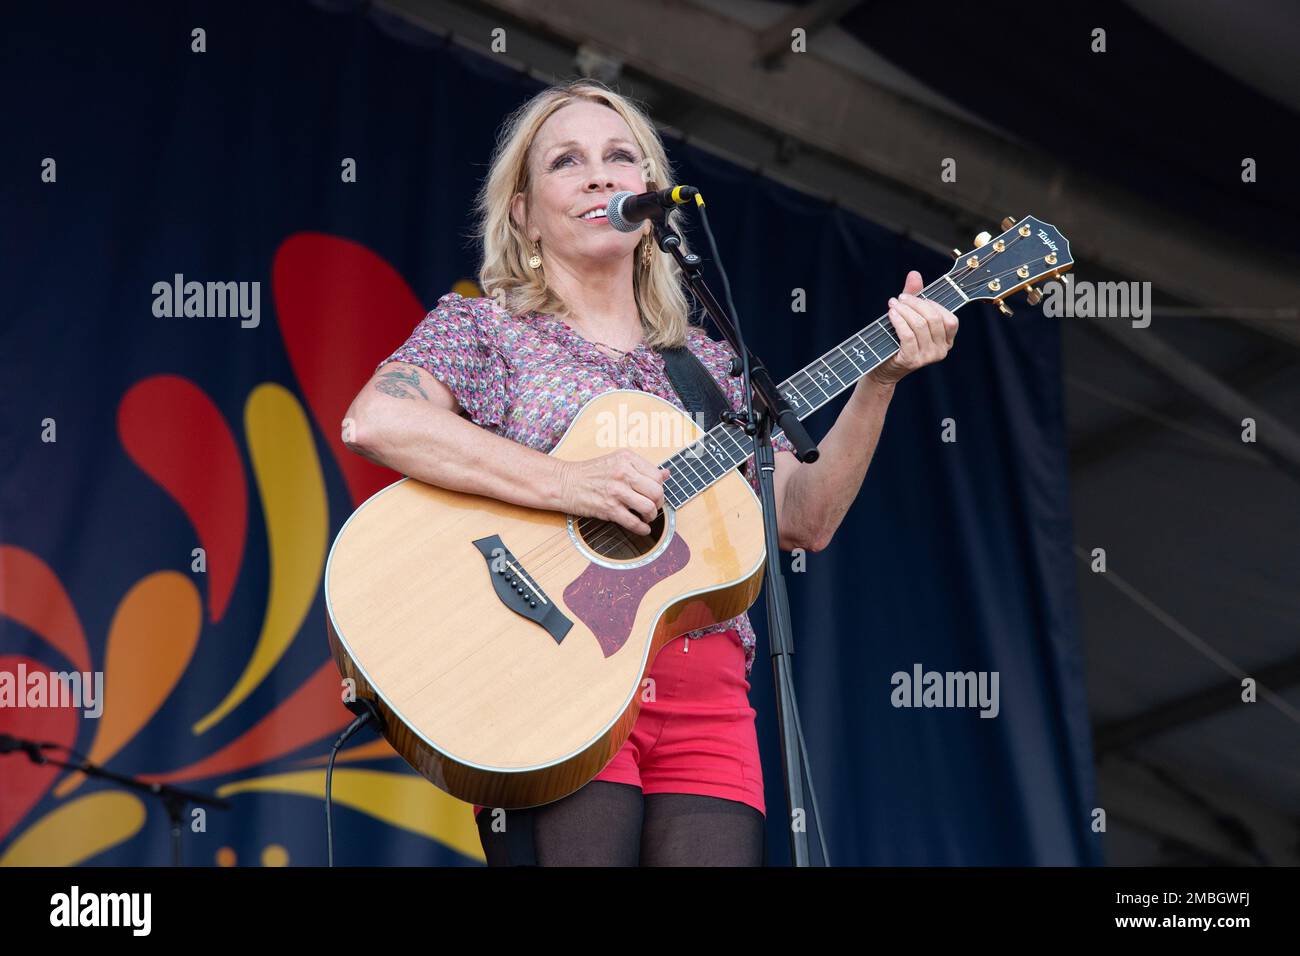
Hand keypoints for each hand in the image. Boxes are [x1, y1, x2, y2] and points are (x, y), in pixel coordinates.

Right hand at [556, 450, 669, 535]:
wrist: (565, 482)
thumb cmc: (590, 473)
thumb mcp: (617, 461)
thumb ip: (641, 468)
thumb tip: (666, 473)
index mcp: (627, 458)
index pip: (657, 475)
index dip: (659, 487)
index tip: (655, 494)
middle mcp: (623, 472)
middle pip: (656, 491)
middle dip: (658, 503)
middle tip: (653, 507)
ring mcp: (616, 491)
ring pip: (648, 507)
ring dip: (651, 516)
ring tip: (646, 517)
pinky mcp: (609, 508)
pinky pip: (634, 522)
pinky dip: (642, 528)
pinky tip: (642, 528)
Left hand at [866, 270, 958, 387]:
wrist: (882, 367)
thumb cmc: (897, 340)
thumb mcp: (909, 316)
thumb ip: (915, 296)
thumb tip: (914, 274)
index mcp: (947, 340)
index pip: (949, 318)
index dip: (932, 304)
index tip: (912, 297)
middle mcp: (941, 350)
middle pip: (933, 318)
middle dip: (915, 304)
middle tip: (899, 299)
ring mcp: (928, 357)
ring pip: (920, 325)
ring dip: (904, 311)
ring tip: (892, 305)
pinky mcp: (912, 360)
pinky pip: (908, 335)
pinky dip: (899, 321)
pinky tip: (891, 314)